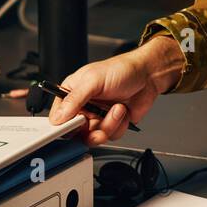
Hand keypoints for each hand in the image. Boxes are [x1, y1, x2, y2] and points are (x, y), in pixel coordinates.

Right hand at [48, 36, 183, 145]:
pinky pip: (111, 136)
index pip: (58, 117)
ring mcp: (97, 117)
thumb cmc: (121, 70)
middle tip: (97, 120)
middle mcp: (83, 107)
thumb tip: (58, 116)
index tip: (74, 127)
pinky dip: (119, 125)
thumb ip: (74, 98)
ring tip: (117, 109)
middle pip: (76, 132)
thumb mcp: (94, 80)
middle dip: (90, 129)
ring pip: (94, 137)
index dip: (63, 125)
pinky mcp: (112, 124)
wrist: (148, 75)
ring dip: (108, 125)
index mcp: (72, 93)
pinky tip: (123, 111)